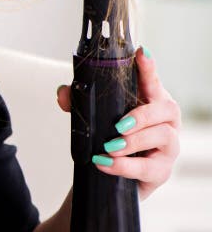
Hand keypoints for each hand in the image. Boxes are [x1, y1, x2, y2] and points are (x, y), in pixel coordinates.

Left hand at [56, 46, 180, 200]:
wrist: (113, 178)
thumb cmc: (111, 140)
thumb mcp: (95, 118)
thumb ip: (77, 103)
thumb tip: (63, 93)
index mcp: (149, 102)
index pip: (153, 81)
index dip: (149, 68)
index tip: (143, 53)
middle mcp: (165, 122)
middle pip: (167, 108)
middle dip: (142, 115)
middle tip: (118, 125)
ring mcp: (167, 147)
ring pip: (163, 136)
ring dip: (134, 141)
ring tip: (109, 146)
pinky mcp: (161, 171)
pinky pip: (149, 167)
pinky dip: (125, 165)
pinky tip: (106, 163)